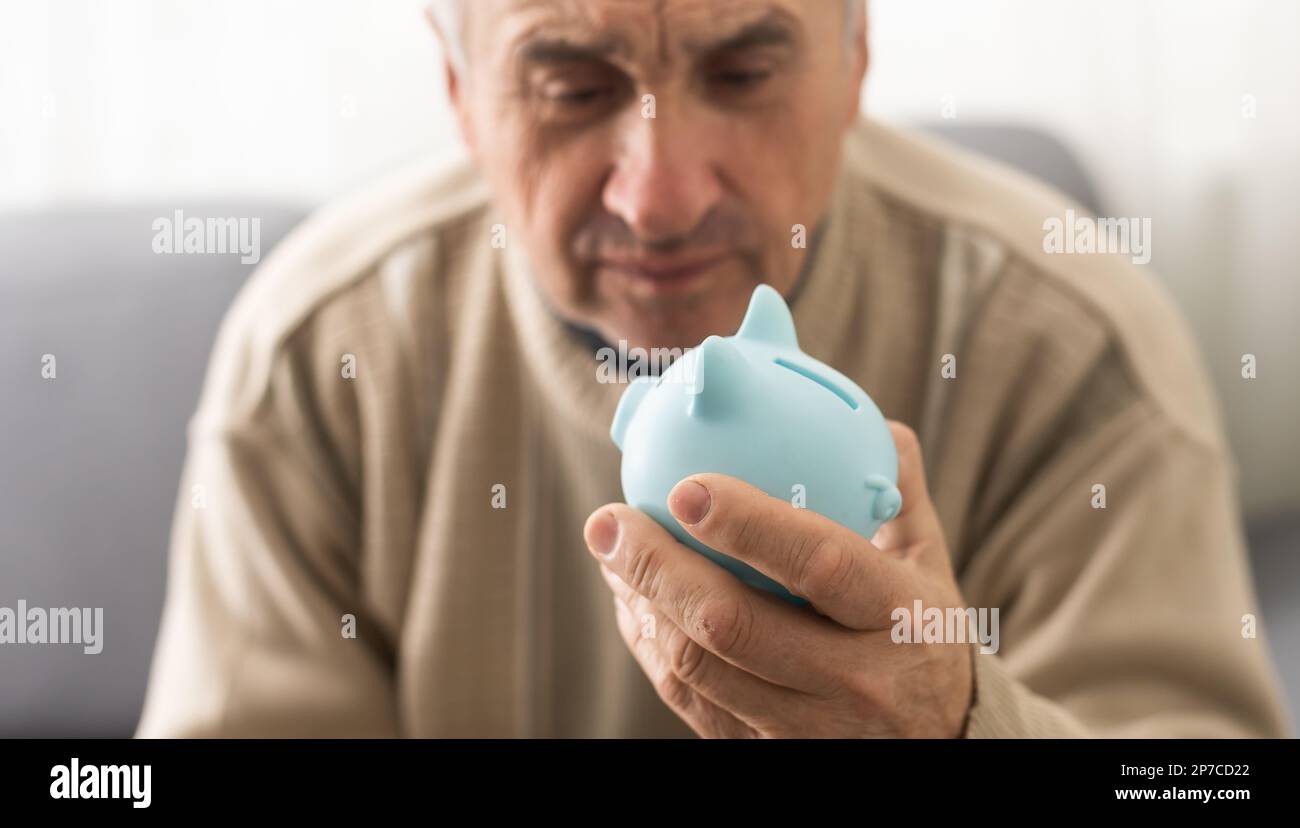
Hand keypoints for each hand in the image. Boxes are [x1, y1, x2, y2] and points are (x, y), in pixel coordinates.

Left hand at [584, 422, 974, 737]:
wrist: (944, 743)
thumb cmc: (924, 632)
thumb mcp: (930, 562)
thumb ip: (895, 488)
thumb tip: (863, 413)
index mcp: (898, 614)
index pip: (817, 562)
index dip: (747, 524)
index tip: (685, 487)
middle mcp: (854, 678)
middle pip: (733, 625)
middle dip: (655, 568)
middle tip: (608, 519)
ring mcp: (807, 726)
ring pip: (698, 669)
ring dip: (641, 604)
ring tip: (609, 550)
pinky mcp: (767, 752)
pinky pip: (691, 700)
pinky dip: (649, 646)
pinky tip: (632, 601)